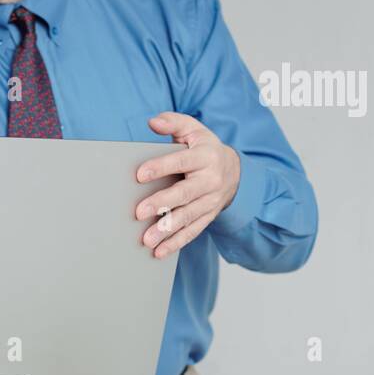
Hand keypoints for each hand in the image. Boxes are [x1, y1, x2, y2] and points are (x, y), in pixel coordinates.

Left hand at [134, 112, 240, 258]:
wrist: (234, 172)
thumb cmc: (204, 149)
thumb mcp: (193, 130)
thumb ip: (173, 123)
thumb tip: (153, 122)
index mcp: (204, 156)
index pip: (181, 161)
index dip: (160, 167)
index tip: (140, 175)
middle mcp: (210, 181)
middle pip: (184, 194)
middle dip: (162, 203)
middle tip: (139, 212)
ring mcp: (210, 201)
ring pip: (188, 217)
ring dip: (167, 230)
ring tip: (147, 239)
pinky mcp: (207, 217)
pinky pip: (192, 232)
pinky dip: (175, 243)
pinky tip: (158, 252)